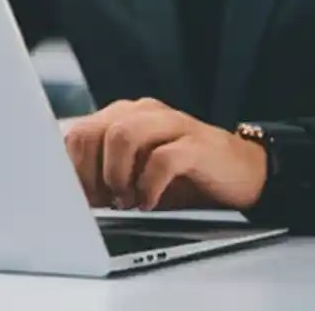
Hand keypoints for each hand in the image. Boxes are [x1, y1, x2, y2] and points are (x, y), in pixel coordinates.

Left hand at [61, 97, 266, 211]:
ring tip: (125, 200)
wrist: (243, 171)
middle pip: (96, 130)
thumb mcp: (136, 174)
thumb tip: (71, 195)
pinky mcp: (196, 143)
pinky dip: (149, 186)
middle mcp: (144, 113)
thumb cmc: (184, 175)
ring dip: (116, 174)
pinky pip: (162, 159)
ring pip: (123, 135)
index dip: (72, 168)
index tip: (76, 197)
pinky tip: (149, 202)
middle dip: (91, 171)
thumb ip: (104, 175)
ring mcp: (172, 124)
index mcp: (124, 115)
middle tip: (102, 200)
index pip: (79, 132)